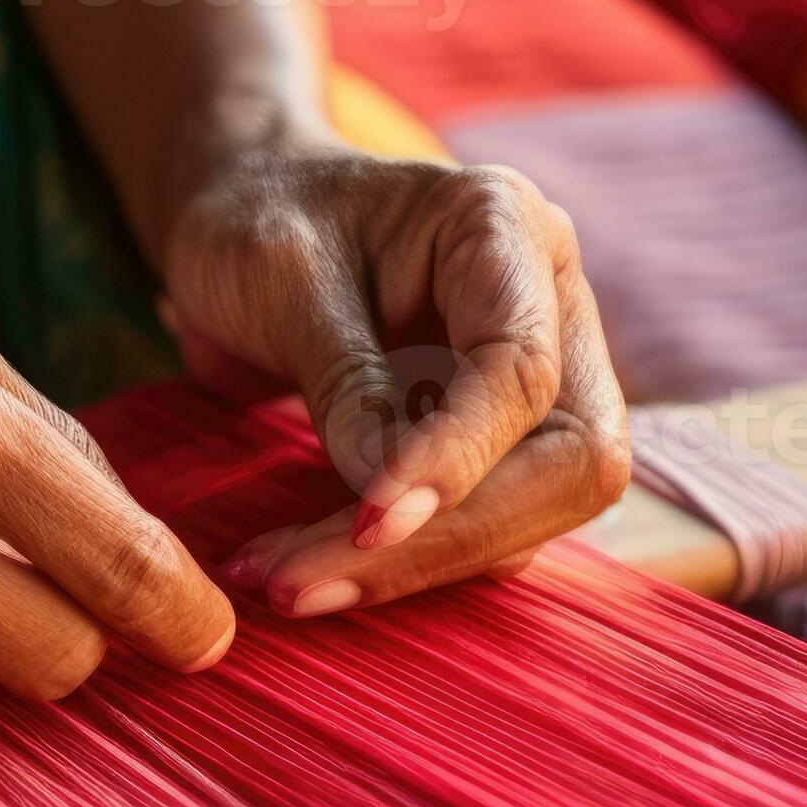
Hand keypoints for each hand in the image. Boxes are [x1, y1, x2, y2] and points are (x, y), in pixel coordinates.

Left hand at [158, 137, 630, 615]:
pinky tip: (299, 572)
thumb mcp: (276, 276)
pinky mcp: (496, 449)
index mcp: (505, 229)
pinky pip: (481, 531)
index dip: (458, 457)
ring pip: (533, 515)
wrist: (238, 222)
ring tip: (283, 583)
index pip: (523, 369)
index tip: (368, 522)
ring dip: (413, 567)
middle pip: (569, 461)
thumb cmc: (255, 223)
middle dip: (445, 539)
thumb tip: (390, 507)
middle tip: (301, 584)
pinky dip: (397, 566)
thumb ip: (343, 380)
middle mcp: (546, 306)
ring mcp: (533, 384)